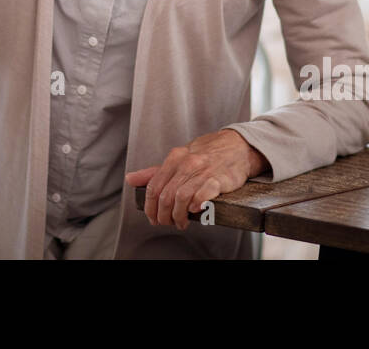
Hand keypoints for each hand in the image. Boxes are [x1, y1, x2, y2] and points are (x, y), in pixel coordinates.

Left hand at [125, 129, 266, 229]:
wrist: (238, 146)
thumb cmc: (207, 154)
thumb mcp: (179, 158)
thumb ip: (155, 171)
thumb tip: (130, 179)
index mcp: (174, 158)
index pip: (153, 187)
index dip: (150, 207)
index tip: (154, 218)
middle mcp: (187, 163)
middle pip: (165, 196)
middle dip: (163, 215)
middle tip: (168, 223)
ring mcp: (203, 170)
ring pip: (181, 198)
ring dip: (178, 216)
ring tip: (182, 222)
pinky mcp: (219, 179)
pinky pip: (202, 195)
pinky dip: (196, 206)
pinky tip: (196, 211)